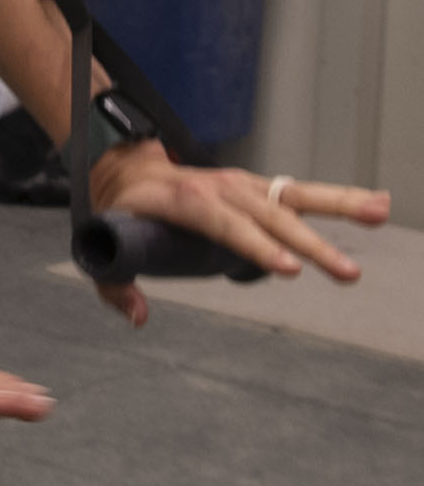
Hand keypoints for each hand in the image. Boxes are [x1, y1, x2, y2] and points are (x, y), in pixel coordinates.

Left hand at [87, 142, 392, 325]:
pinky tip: (379, 205)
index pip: (222, 222)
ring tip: (382, 214)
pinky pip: (302, 193)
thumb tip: (139, 317)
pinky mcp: (258, 188)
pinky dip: (341, 197)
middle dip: (308, 244)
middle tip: (345, 273)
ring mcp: (242, 185)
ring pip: (295, 196)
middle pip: (269, 215)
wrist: (124, 168)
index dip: (254, 244)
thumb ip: (115, 284)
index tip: (288, 269)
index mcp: (182, 200)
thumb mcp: (102, 245)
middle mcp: (219, 187)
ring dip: (341, 206)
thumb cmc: (118, 212)